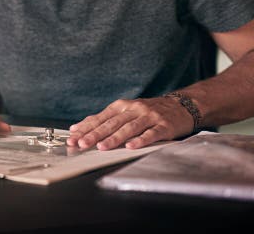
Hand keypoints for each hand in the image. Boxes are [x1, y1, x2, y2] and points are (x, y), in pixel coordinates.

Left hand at [66, 97, 193, 150]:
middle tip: (82, 143)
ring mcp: (149, 116)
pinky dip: (140, 140)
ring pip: (129, 127)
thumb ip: (104, 119)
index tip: (73, 136)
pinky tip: (131, 146)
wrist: (180, 106)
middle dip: (95, 134)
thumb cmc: (148, 111)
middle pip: (112, 122)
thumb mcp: (126, 111)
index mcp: (122, 106)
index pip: (101, 117)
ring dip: (115, 138)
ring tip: (102, 146)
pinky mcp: (164, 125)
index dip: (86, 127)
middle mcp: (134, 109)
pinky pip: (151, 133)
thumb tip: (78, 127)